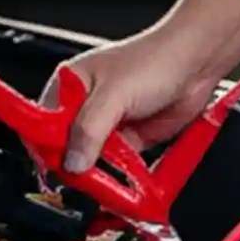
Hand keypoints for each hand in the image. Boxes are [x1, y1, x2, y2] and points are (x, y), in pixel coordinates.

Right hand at [43, 0, 239, 172]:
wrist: (196, 62)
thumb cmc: (156, 59)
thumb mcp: (114, 94)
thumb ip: (90, 130)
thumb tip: (72, 162)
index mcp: (69, 86)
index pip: (43, 124)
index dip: (46, 147)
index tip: (56, 166)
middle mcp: (85, 106)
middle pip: (66, 147)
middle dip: (74, 164)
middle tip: (83, 177)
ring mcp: (107, 124)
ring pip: (91, 160)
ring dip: (98, 172)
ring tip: (105, 181)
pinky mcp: (129, 139)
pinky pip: (116, 166)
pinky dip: (119, 175)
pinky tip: (122, 179)